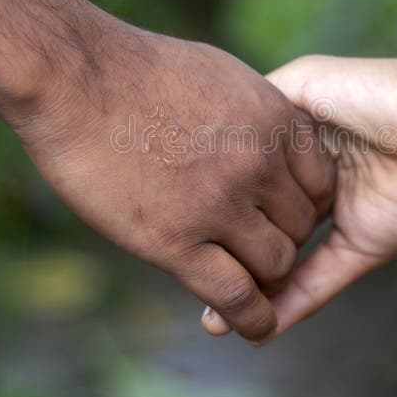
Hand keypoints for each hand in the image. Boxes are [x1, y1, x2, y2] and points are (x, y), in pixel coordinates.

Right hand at [9, 14, 334, 342]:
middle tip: (257, 247)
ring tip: (250, 282)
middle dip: (285, 240)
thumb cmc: (137, 70)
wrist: (74, 78)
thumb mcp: (220, 74)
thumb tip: (269, 133)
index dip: (307, 205)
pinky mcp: (176, 241)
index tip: (284, 215)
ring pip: (276, 264)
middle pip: (301, 226)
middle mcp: (259, 163)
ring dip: (267, 278)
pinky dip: (253, 318)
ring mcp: (220, 203)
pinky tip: (252, 326)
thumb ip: (256, 111)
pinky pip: (236, 295)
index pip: (322, 182)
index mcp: (274, 119)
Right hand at [203, 53, 396, 338]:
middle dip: (227, 255)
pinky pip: (323, 282)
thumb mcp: (306, 83)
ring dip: (251, 291)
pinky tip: (259, 330)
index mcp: (298, 145)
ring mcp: (340, 216)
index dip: (215, 202)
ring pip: (286, 261)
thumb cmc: (379, 90)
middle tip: (185, 280)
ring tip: (210, 321)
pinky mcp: (365, 244)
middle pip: (261, 226)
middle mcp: (314, 184)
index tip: (174, 220)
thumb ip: (263, 104)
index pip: (248, 181)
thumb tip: (216, 128)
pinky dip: (293, 307)